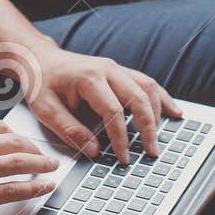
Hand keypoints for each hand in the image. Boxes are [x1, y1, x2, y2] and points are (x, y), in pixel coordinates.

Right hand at [0, 118, 58, 214]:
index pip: (1, 128)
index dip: (19, 136)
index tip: (28, 142)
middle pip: (16, 142)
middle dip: (36, 149)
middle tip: (47, 156)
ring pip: (19, 162)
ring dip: (42, 165)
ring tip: (52, 169)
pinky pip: (13, 189)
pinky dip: (34, 188)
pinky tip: (44, 188)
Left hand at [23, 44, 182, 164]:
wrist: (40, 58)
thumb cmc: (42, 83)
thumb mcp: (46, 110)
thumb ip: (69, 130)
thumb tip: (93, 150)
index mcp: (89, 78)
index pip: (113, 111)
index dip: (120, 136)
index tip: (123, 156)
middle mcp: (108, 70)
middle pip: (138, 98)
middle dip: (148, 128)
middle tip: (151, 151)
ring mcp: (117, 68)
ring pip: (147, 88)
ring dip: (158, 114)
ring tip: (160, 138)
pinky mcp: (121, 72)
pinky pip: (147, 83)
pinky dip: (162, 98)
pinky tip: (174, 112)